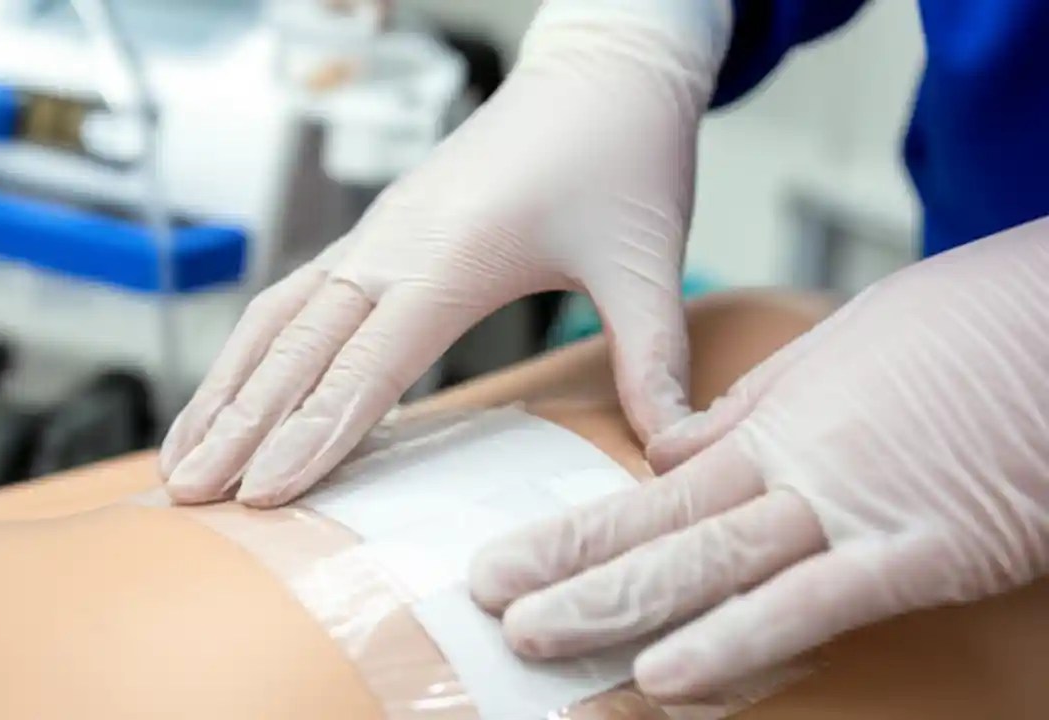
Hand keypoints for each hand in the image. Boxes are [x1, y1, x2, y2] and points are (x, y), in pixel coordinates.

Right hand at [160, 1, 733, 506]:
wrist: (601, 68)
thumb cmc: (621, 154)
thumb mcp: (649, 259)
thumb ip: (654, 358)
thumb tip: (676, 450)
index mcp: (452, 253)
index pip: (368, 361)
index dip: (314, 431)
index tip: (264, 492)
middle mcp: (395, 242)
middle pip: (297, 344)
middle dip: (239, 424)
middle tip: (188, 494)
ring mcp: (378, 232)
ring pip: (278, 316)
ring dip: (227, 387)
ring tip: (183, 455)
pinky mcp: (380, 230)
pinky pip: (296, 294)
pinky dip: (253, 351)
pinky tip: (234, 390)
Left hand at [469, 219, 1048, 699]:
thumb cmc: (968, 325)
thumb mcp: (841, 351)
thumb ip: (755, 412)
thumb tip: (682, 455)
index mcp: (775, 426)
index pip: (648, 498)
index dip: (569, 536)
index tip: (502, 566)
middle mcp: (795, 472)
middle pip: (661, 539)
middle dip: (570, 579)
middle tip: (491, 612)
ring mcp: (853, 512)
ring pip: (714, 571)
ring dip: (621, 611)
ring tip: (541, 642)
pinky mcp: (924, 550)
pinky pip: (816, 606)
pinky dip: (740, 643)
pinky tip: (671, 677)